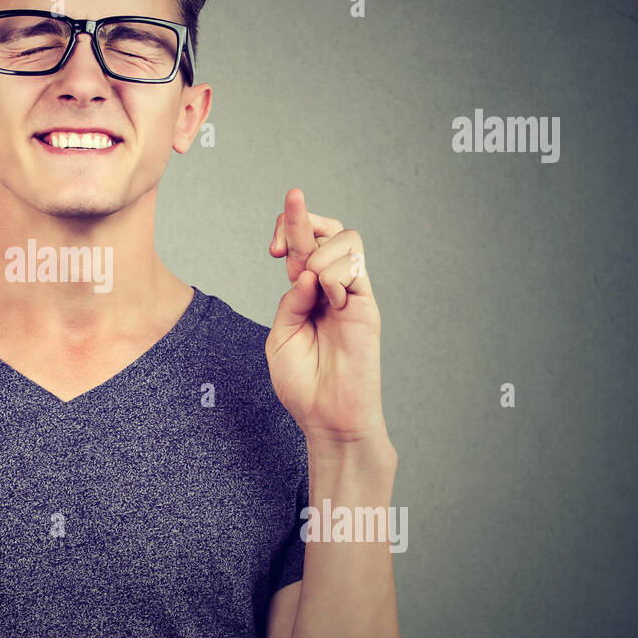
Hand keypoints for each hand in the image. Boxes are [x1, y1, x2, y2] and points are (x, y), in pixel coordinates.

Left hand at [266, 188, 385, 445]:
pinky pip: (355, 269)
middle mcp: (329, 288)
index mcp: (305, 292)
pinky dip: (334, 276)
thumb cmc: (302, 383)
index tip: (270, 248)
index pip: (300, 243)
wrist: (328, 416)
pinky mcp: (367, 306)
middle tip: (279, 249)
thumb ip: (290, 302)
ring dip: (321, 252)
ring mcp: (351, 294)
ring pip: (347, 238)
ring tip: (314, 286)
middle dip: (302, 220)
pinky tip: (330, 301)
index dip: (288, 227)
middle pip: (328, 228)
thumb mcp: (281, 338)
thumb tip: (308, 271)